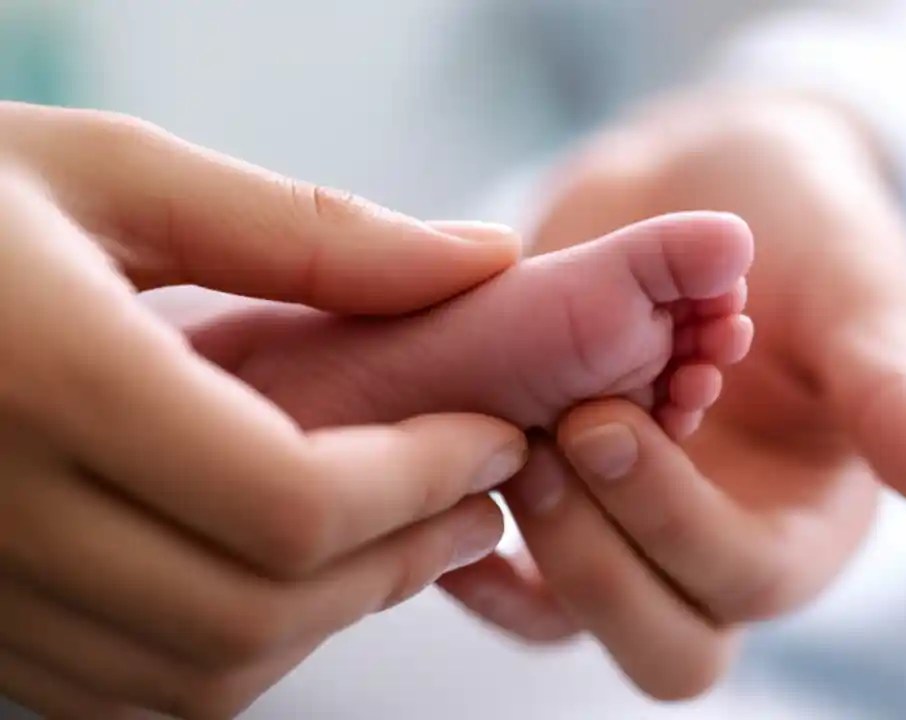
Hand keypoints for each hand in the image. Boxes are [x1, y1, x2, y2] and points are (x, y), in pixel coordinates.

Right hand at [0, 102, 527, 717]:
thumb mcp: (114, 173)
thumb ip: (305, 231)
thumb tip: (478, 260)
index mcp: (44, 378)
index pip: (289, 500)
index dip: (420, 482)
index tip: (495, 438)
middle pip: (257, 609)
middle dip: (400, 560)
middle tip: (482, 498)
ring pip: (198, 673)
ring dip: (332, 617)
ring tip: (411, 537)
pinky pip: (128, 690)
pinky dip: (239, 651)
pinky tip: (293, 576)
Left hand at [440, 92, 905, 697]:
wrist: (713, 185)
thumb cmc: (809, 235)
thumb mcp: (865, 302)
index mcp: (809, 526)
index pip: (743, 578)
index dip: (671, 517)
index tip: (605, 418)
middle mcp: (722, 552)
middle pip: (663, 642)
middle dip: (597, 559)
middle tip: (548, 443)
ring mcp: (637, 536)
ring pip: (577, 620)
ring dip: (533, 547)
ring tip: (489, 441)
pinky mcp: (565, 505)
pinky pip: (509, 575)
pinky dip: (472, 541)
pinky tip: (445, 471)